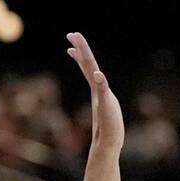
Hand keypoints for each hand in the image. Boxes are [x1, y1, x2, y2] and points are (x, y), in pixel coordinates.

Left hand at [67, 32, 123, 152]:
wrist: (107, 145)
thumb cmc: (108, 127)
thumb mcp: (106, 106)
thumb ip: (102, 89)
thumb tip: (97, 73)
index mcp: (96, 87)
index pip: (88, 63)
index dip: (83, 48)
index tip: (74, 35)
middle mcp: (95, 89)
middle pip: (86, 65)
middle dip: (80, 49)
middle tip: (71, 34)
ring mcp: (98, 96)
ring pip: (88, 74)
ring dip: (82, 61)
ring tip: (72, 51)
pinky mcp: (103, 104)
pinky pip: (96, 84)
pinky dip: (93, 76)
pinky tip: (93, 76)